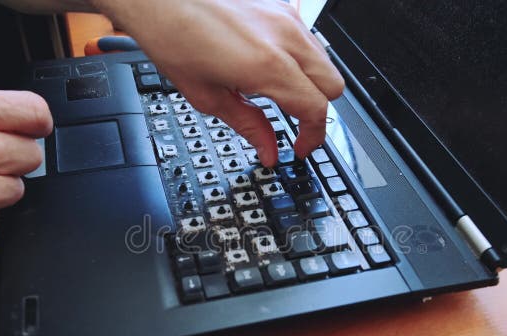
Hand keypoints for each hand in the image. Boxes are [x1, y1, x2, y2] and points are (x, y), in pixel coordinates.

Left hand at [94, 0, 343, 165]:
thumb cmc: (172, 36)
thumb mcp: (207, 96)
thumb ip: (249, 126)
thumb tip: (269, 150)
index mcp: (268, 66)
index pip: (316, 109)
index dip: (312, 137)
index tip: (299, 148)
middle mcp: (285, 37)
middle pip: (334, 86)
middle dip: (318, 110)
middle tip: (294, 124)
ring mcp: (286, 16)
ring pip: (325, 61)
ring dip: (311, 83)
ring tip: (278, 92)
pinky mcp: (281, 4)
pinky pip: (308, 38)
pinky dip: (301, 58)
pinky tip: (274, 63)